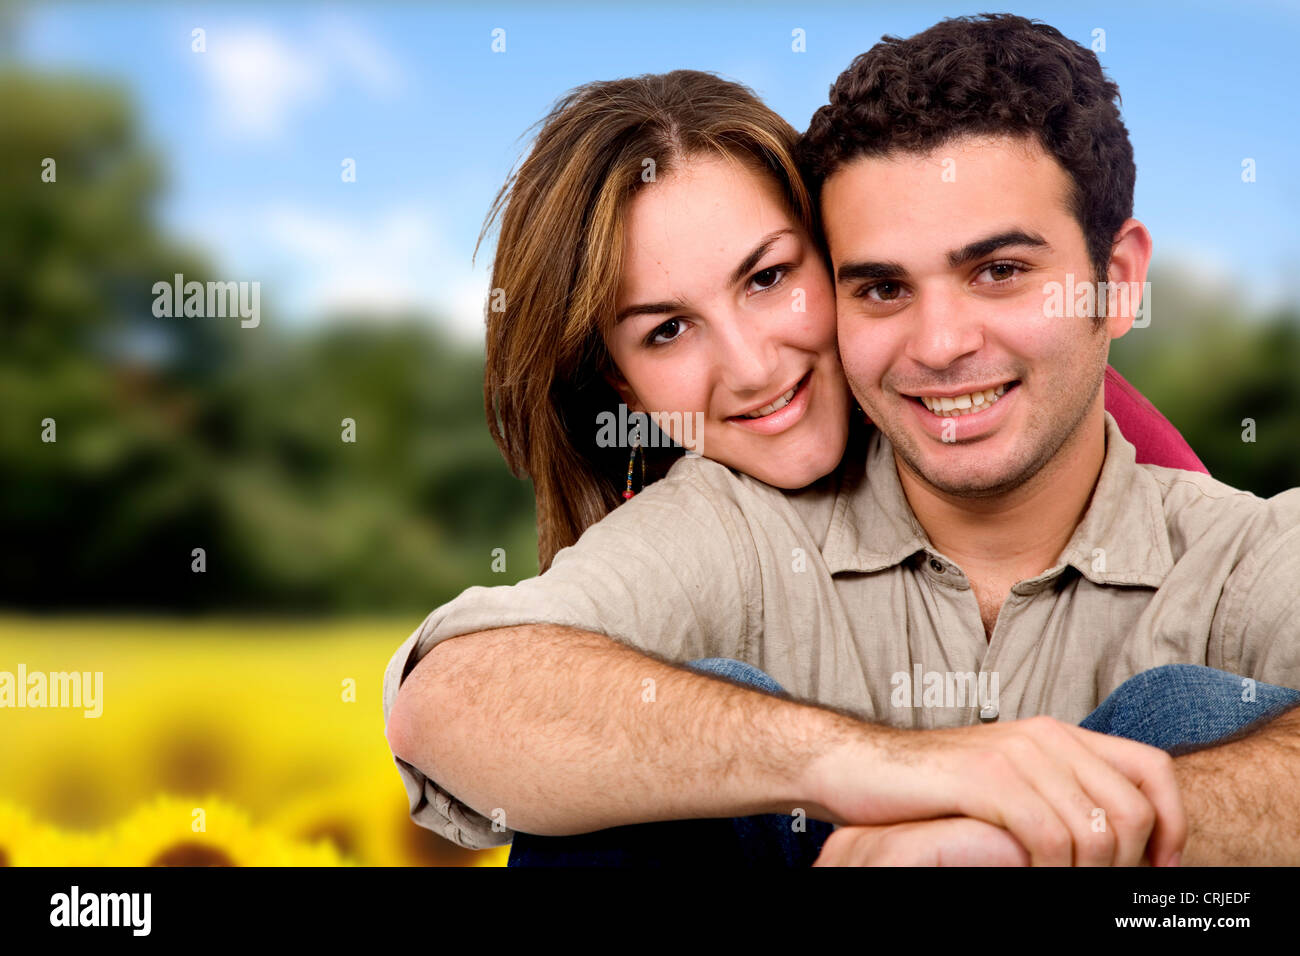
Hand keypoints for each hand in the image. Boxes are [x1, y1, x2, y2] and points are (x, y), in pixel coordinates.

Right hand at [808, 715, 1184, 865]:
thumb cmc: (929, 788)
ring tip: (1060, 888)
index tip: (1155, 870)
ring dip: (1086, 875)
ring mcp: (1015, 755)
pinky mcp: (985, 779)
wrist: (858, 767)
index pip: (1150, 770)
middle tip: (1099, 889)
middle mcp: (1045, 736)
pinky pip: (1048, 837)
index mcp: (1056, 734)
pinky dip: (1051, 873)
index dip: (1171, 824)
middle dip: (1127, 865)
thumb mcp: (1004, 781)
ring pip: (1094, 830)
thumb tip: (1108, 840)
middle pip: (1131, 809)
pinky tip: (1032, 881)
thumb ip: (1053, 793)